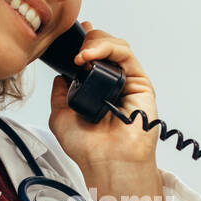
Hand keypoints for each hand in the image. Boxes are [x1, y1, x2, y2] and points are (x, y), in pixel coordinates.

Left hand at [48, 21, 158, 175]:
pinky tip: (91, 56)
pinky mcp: (141, 83)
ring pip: (116, 46)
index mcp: (96, 90)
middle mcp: (113, 84)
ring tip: (81, 55)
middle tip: (74, 53)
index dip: (82, 43)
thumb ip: (60, 94)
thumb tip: (60, 76)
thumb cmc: (89, 149)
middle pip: (104, 46)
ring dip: (96, 42)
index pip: (91, 57)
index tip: (69, 37)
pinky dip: (108, 48)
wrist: (107, 162)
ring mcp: (128, 82)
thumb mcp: (60, 117)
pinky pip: (126, 55)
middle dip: (87, 41)